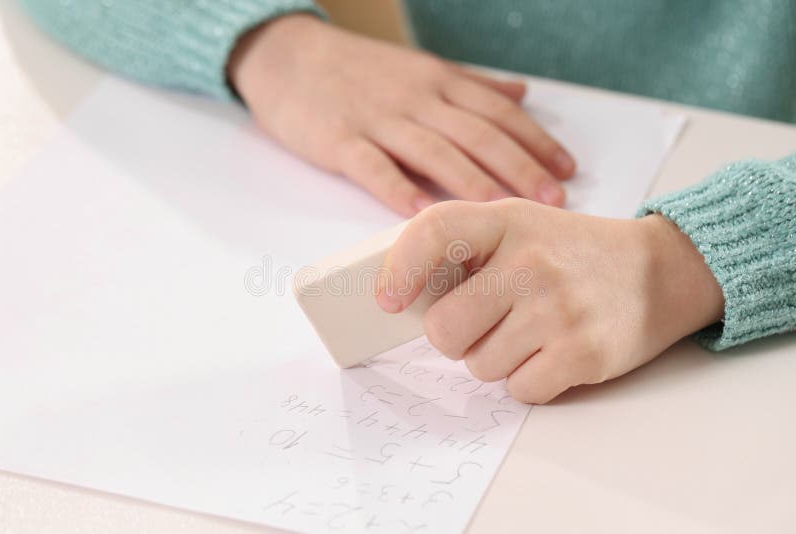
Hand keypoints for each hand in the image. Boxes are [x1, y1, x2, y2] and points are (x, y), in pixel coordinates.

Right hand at [228, 15, 574, 216]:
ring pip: (434, 150)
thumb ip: (472, 84)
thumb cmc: (358, 69)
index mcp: (438, 81)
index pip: (498, 112)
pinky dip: (400, 190)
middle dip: (519, 166)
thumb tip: (521, 94)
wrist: (288, 55)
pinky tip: (425, 214)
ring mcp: (378, 119)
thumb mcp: (421, 68)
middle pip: (477, 133)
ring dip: (472, 181)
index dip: (536, 140)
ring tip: (504, 210)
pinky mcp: (340, 141)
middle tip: (553, 199)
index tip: (567, 170)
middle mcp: (416, 99)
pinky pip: (375, 168)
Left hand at [375, 199, 723, 402]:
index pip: (435, 231)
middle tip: (484, 323)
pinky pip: (518, 389)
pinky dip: (529, 380)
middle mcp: (531, 262)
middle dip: (455, 337)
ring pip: (479, 366)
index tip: (387, 300)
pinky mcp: (583, 353)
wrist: (661, 270)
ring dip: (495, 359)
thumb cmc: (572, 253)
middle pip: (443, 329)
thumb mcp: (521, 227)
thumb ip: (465, 248)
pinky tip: (553, 351)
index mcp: (507, 221)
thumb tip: (399, 292)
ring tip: (530, 331)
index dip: (399, 268)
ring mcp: (558, 309)